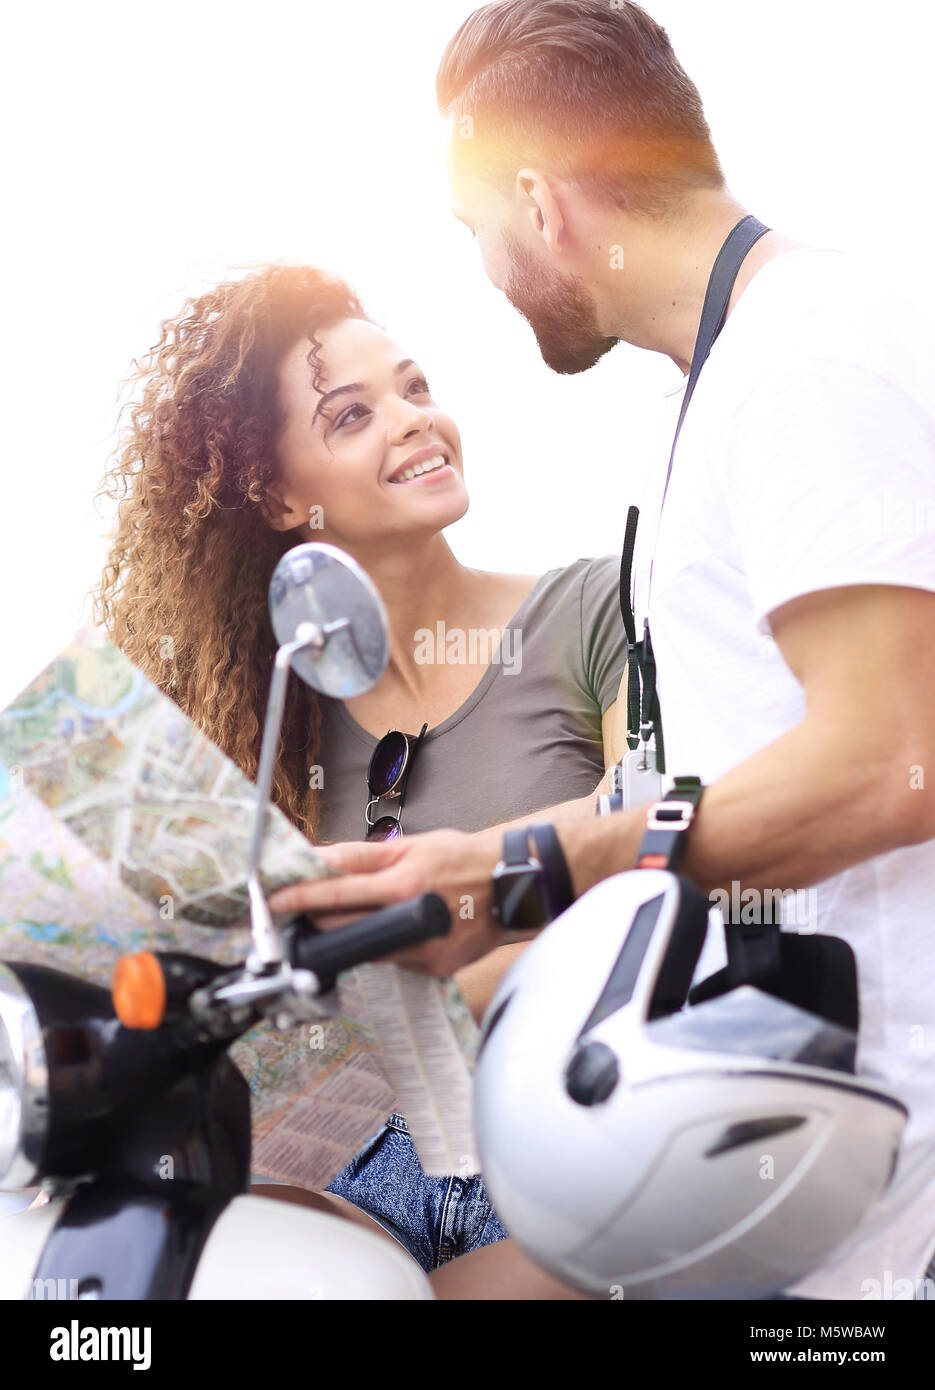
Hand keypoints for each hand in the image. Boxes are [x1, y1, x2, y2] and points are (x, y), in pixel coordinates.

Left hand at [268, 826, 508, 975]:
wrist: (514, 886)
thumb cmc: (462, 859)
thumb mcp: (412, 844)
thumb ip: (363, 855)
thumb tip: (321, 857)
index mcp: (403, 884)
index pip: (337, 895)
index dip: (301, 898)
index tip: (275, 900)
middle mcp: (411, 921)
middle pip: (343, 928)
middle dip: (319, 920)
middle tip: (306, 910)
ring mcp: (424, 951)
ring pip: (367, 949)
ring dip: (353, 934)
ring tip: (363, 914)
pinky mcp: (434, 968)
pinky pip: (394, 961)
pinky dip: (386, 945)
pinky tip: (399, 928)